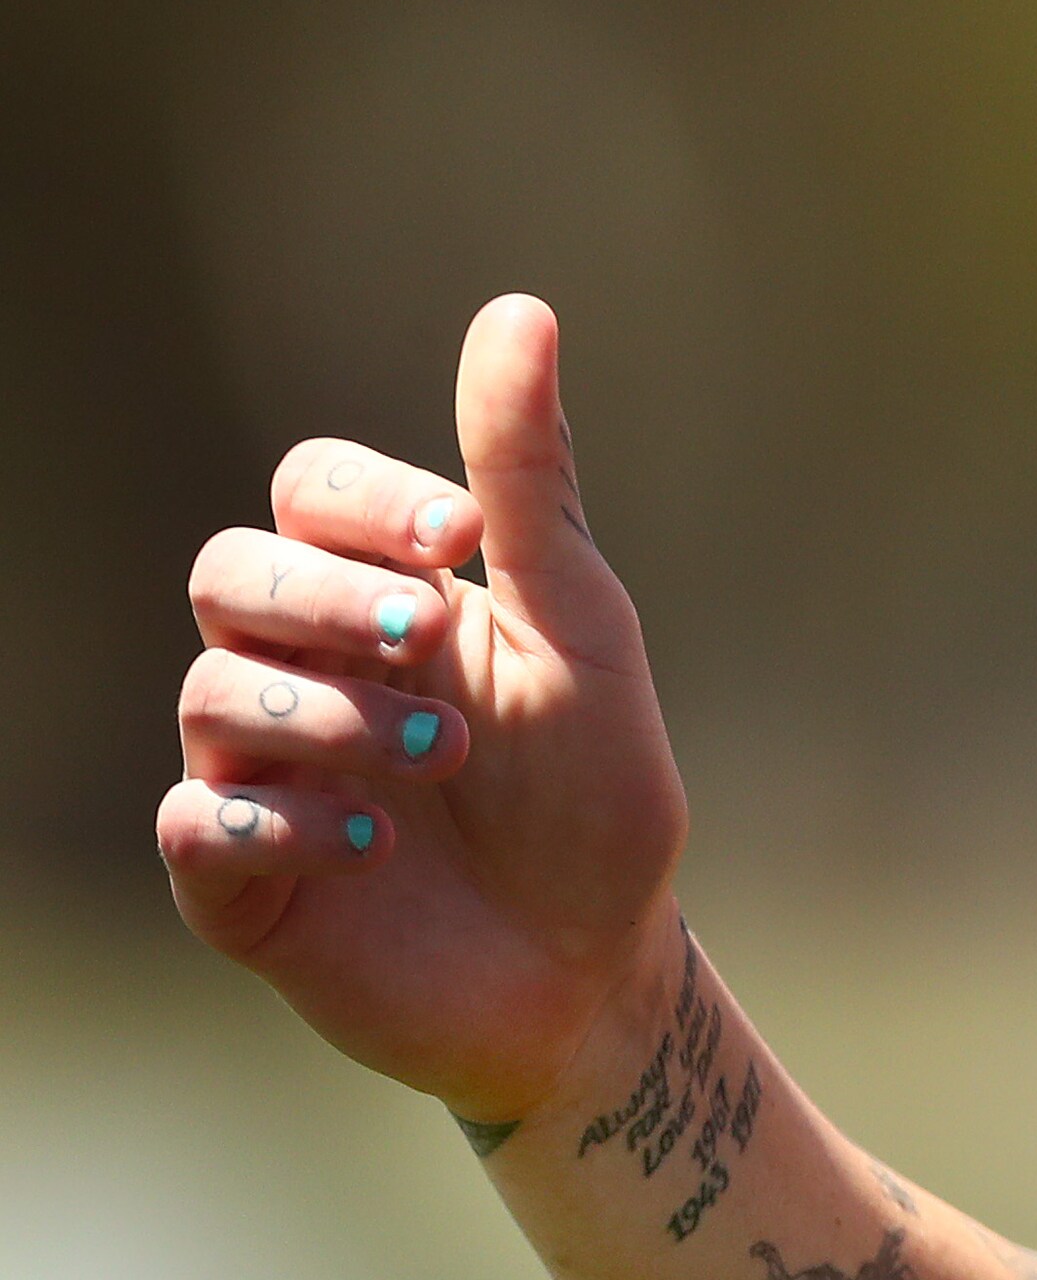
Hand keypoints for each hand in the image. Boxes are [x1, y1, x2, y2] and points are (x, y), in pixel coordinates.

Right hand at [159, 294, 692, 1130]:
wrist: (598, 969)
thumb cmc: (595, 794)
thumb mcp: (582, 630)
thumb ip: (529, 485)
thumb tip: (518, 310)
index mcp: (390, 595)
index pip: (310, 488)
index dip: (367, 500)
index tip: (460, 540)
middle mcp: (306, 671)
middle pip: (230, 572)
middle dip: (329, 597)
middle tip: (434, 642)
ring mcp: (264, 775)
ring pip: (210, 691)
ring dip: (329, 713)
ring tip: (438, 760)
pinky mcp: (240, 882)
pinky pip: (195, 823)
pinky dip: (283, 822)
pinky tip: (376, 842)